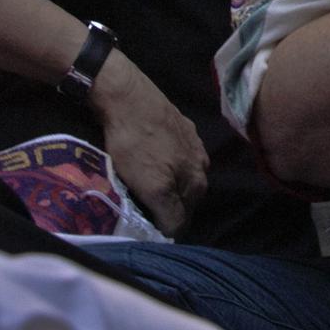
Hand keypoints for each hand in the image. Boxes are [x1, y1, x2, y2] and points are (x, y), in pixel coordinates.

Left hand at [93, 53, 208, 234]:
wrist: (126, 96)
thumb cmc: (135, 144)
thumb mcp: (151, 186)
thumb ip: (170, 212)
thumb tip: (176, 233)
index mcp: (198, 180)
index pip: (186, 218)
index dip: (167, 227)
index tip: (146, 228)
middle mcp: (202, 163)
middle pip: (187, 197)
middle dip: (170, 207)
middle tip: (144, 208)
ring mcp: (193, 142)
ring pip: (182, 175)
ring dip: (168, 185)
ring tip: (146, 186)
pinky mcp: (180, 126)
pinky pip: (175, 155)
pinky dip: (165, 163)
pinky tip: (150, 160)